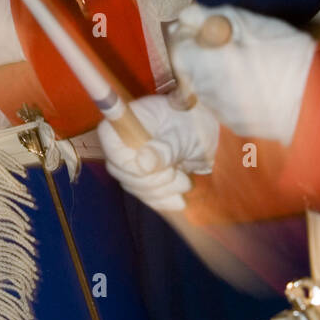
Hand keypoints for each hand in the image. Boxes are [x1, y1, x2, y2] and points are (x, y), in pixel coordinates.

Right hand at [98, 94, 218, 212]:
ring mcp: (131, 160)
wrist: (208, 134)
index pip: (111, 146)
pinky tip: (179, 199)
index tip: (153, 167)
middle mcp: (123, 140)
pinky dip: (163, 200)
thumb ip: (165, 148)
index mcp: (128, 119)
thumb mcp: (184, 133)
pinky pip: (145, 196)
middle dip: (153, 180)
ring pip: (135, 187)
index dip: (128, 163)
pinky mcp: (142, 177)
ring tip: (185, 181)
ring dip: (163, 190)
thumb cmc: (195, 123)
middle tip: (178, 174)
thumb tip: (143, 165)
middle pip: (122, 171)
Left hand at [168, 3, 314, 141]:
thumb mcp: (250, 25)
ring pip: (203, 86)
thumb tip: (187, 14)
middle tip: (227, 41)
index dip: (188, 34)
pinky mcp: (234, 125)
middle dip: (200, 53)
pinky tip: (250, 82)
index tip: (205, 26)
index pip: (177, 48)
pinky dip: (227, 89)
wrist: (315, 101)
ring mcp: (219, 112)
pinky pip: (220, 101)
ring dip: (213, 71)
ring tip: (242, 61)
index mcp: (205, 65)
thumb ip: (211, 17)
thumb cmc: (285, 55)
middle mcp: (206, 92)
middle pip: (188, 68)